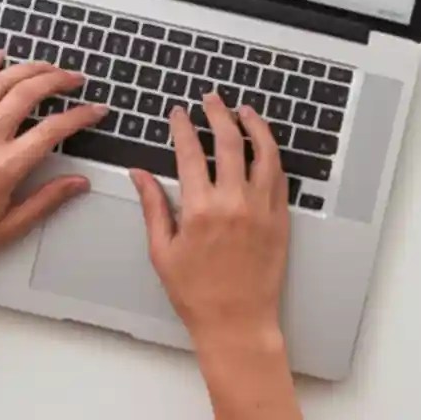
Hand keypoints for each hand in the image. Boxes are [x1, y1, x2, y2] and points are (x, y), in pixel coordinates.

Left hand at [0, 51, 107, 291]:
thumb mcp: (9, 228)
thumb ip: (47, 200)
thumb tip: (78, 183)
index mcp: (3, 170)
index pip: (52, 131)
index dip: (80, 116)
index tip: (95, 110)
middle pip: (26, 95)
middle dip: (57, 80)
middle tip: (74, 78)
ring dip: (26, 69)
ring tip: (46, 66)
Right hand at [131, 93, 290, 349]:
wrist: (237, 321)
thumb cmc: (196, 293)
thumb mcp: (162, 251)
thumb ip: (153, 206)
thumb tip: (140, 173)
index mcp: (200, 209)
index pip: (190, 153)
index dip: (183, 127)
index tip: (179, 113)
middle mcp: (234, 202)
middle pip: (228, 142)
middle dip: (217, 114)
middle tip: (211, 100)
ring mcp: (262, 208)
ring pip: (263, 152)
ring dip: (253, 125)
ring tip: (244, 110)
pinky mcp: (281, 218)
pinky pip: (279, 175)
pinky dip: (271, 153)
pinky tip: (264, 144)